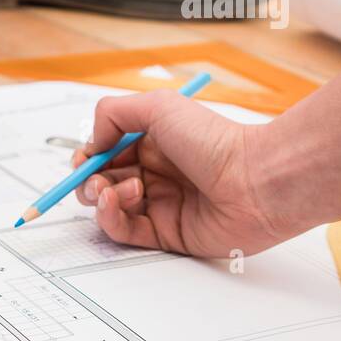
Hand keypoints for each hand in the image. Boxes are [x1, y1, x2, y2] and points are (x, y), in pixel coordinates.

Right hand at [73, 91, 288, 256]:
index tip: (84, 160)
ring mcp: (160, 205)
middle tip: (95, 179)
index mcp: (152, 144)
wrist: (256, 182)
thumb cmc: (215, 141)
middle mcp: (155, 174)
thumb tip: (92, 143)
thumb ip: (112, 114)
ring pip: (109, 208)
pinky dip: (110, 218)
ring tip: (119, 189)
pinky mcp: (166, 234)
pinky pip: (124, 232)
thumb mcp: (158, 106)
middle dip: (89, 181)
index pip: (106, 155)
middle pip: (102, 183)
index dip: (89, 159)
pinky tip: (115, 202)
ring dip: (101, 197)